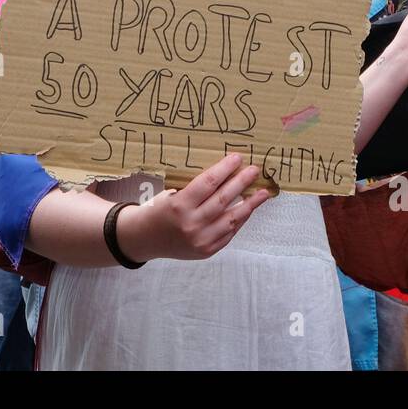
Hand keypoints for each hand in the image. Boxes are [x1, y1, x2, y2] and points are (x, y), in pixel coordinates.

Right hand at [116, 154, 268, 261]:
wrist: (144, 238)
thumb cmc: (158, 209)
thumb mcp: (171, 193)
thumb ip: (195, 188)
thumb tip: (226, 174)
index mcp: (179, 205)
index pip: (208, 183)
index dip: (225, 168)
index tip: (238, 157)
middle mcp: (191, 224)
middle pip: (223, 199)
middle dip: (241, 182)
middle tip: (254, 169)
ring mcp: (200, 240)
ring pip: (231, 218)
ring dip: (250, 204)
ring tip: (263, 193)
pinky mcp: (207, 250)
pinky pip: (229, 233)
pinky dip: (240, 219)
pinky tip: (248, 209)